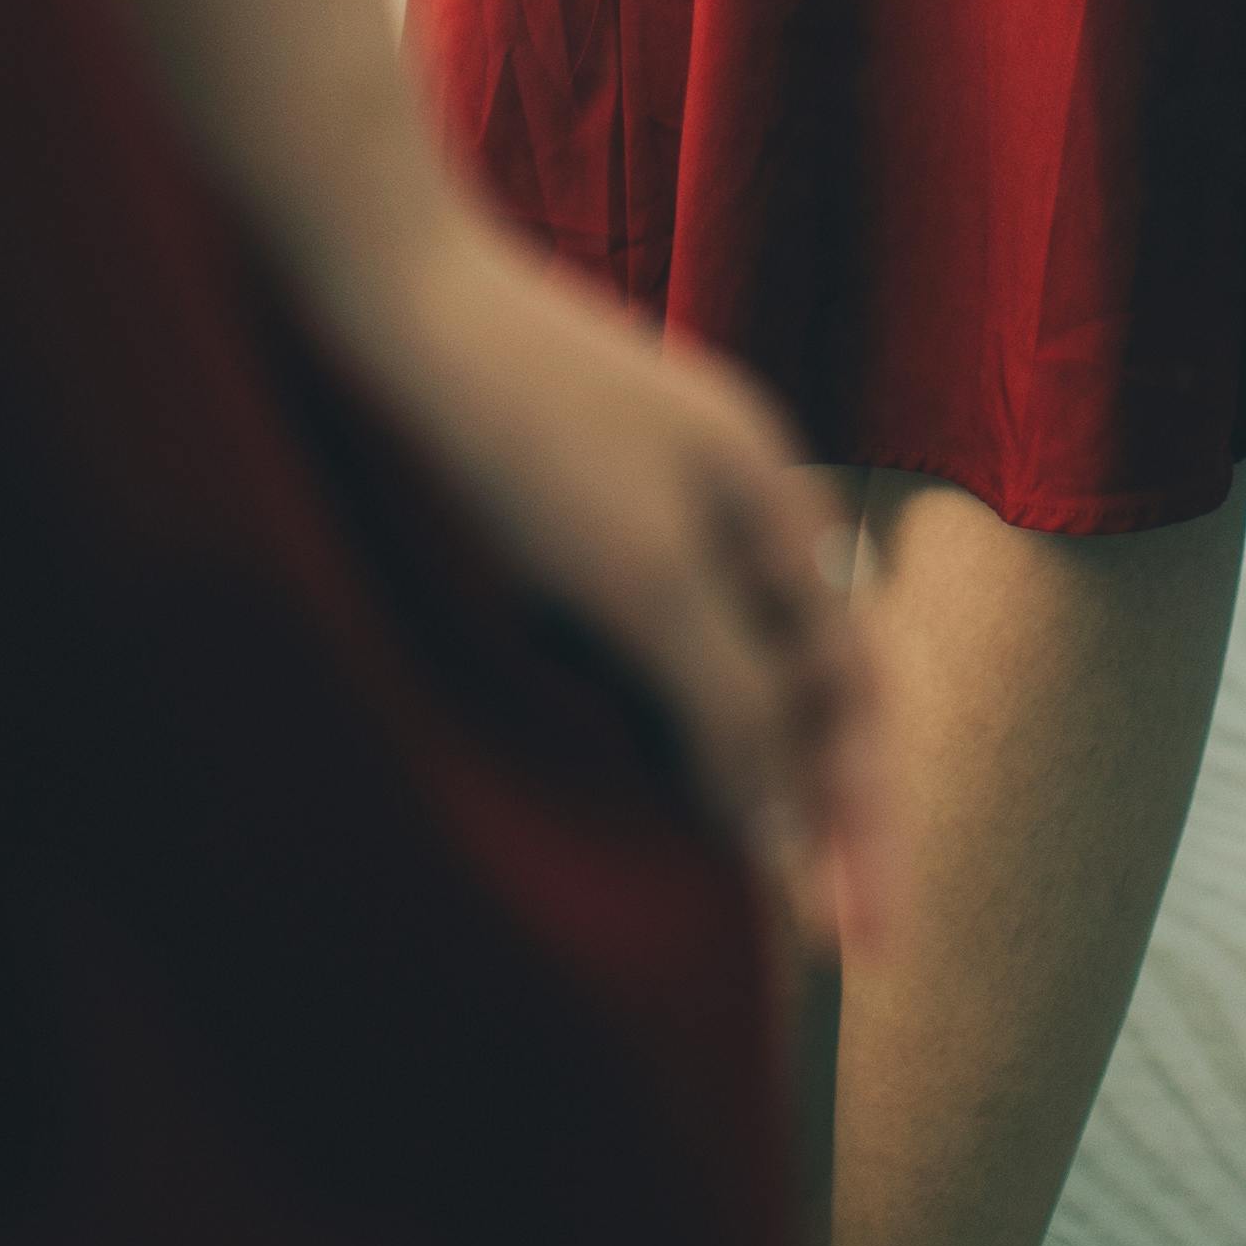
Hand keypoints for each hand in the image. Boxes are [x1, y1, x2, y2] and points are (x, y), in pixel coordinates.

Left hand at [307, 179, 881, 942]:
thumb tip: (787, 831)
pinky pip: (635, 649)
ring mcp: (641, 506)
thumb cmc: (519, 432)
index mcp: (768, 503)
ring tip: (716, 894)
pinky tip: (614, 786)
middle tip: (802, 941)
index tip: (865, 950)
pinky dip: (645, 729)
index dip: (866, 821)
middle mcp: (722, 503)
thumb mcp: (643, 583)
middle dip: (811, 811)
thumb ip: (730, 706)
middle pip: (799, 686)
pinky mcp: (558, 523)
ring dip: (724, 776)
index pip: (855, 694)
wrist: (378, 296)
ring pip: (714, 672)